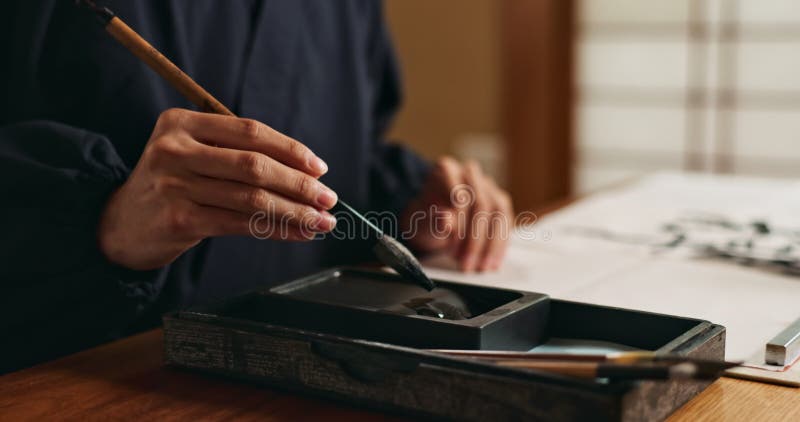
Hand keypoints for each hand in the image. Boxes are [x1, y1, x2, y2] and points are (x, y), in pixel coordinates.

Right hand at [98, 108, 337, 269]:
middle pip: (254, 165)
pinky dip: (276, 229)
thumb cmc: (171, 186)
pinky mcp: (179, 219)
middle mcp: (175, 150)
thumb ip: (236, 153)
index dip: (290, 150)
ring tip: (322, 221)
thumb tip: (306, 172)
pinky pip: (240, 224)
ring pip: (251, 197)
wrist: (119, 225)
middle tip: (328, 198)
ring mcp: (175, 185)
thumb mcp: (192, 155)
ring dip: (295, 211)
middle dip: (299, 184)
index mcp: (181, 123)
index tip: (319, 168)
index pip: (250, 131)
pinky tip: (298, 233)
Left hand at [401, 156, 513, 271]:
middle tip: (464, 262)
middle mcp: (470, 174)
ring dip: (490, 245)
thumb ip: (433, 219)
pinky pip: (506, 223)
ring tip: (478, 267)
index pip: (459, 186)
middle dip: (474, 239)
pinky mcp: (499, 203)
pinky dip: (499, 245)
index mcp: (446, 170)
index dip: (460, 210)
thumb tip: (446, 219)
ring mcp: (487, 187)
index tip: (455, 231)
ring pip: (498, 213)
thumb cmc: (425, 219)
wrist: (430, 223)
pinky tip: (492, 263)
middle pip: (481, 203)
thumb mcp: (421, 222)